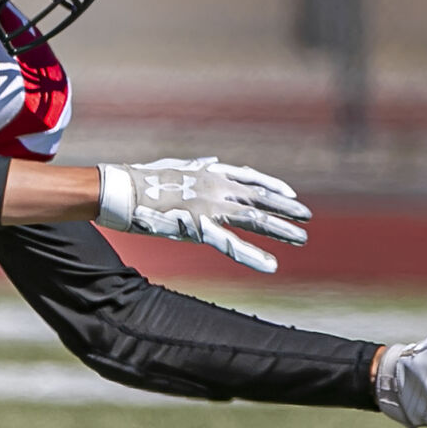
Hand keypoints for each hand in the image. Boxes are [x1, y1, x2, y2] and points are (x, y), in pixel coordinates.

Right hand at [95, 156, 309, 272]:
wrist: (120, 190)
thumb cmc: (140, 178)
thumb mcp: (173, 165)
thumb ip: (196, 165)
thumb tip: (211, 161)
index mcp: (210, 172)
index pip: (251, 178)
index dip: (274, 187)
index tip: (291, 194)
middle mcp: (216, 187)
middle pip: (260, 198)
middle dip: (285, 209)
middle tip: (306, 218)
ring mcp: (210, 207)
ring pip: (255, 220)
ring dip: (281, 230)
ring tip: (301, 238)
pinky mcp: (198, 228)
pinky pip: (232, 245)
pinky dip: (253, 256)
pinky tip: (271, 266)